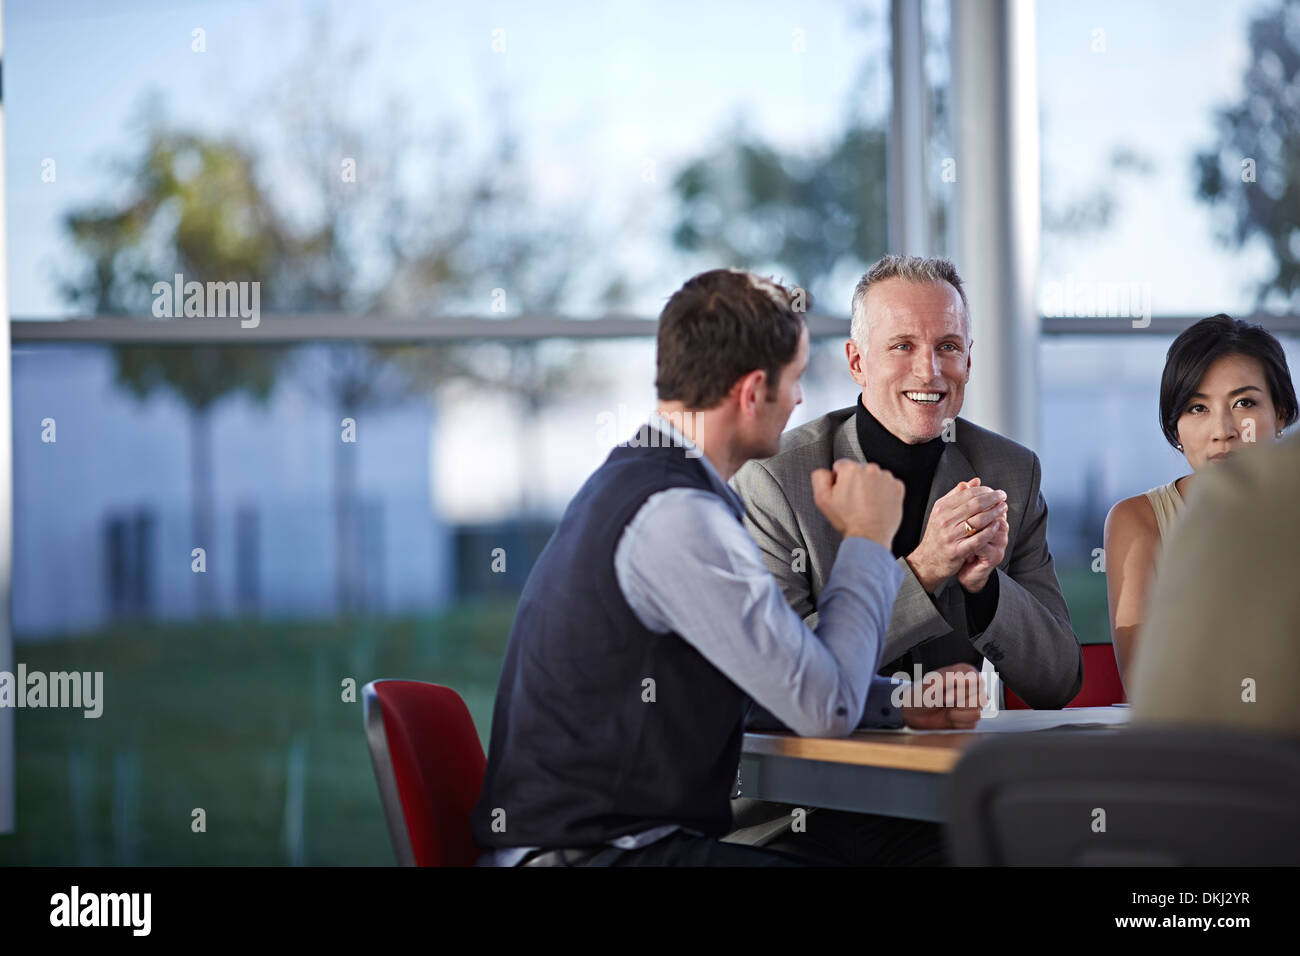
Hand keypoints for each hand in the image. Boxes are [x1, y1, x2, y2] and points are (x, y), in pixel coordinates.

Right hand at [811, 459, 904, 549]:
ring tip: (866, 504)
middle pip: (859, 470)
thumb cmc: (848, 520)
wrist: (869, 536)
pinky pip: (888, 485)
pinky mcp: (897, 487)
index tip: (843, 494)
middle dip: (856, 483)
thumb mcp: (822, 499)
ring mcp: (886, 478)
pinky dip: (884, 492)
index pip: (841, 466)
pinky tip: (877, 504)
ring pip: (874, 477)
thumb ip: (819, 478)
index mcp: (851, 470)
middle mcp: (870, 470)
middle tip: (854, 501)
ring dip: (870, 486)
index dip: (839, 481)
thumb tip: (826, 472)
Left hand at [900, 663, 985, 729]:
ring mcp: (971, 704)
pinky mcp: (968, 719)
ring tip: (946, 708)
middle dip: (958, 701)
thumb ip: (953, 677)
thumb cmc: (920, 693)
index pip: (978, 681)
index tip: (949, 690)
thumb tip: (972, 677)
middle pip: (980, 698)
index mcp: (964, 673)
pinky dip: (956, 722)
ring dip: (956, 713)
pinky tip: (948, 717)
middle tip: (944, 699)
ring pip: (977, 712)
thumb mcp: (933, 682)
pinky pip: (971, 724)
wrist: (912, 712)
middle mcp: (970, 688)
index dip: (964, 688)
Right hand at [906, 478, 1006, 593]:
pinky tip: (997, 525)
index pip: (968, 493)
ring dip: (994, 513)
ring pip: (978, 520)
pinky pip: (978, 539)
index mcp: (941, 508)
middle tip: (1003, 497)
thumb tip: (974, 481)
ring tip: (1003, 509)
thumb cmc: (938, 534)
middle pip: (974, 504)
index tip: (996, 491)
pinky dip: (990, 531)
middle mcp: (944, 520)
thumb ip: (957, 496)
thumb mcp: (942, 512)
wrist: (927, 560)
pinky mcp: (957, 550)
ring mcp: (950, 536)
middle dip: (993, 499)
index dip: (985, 490)